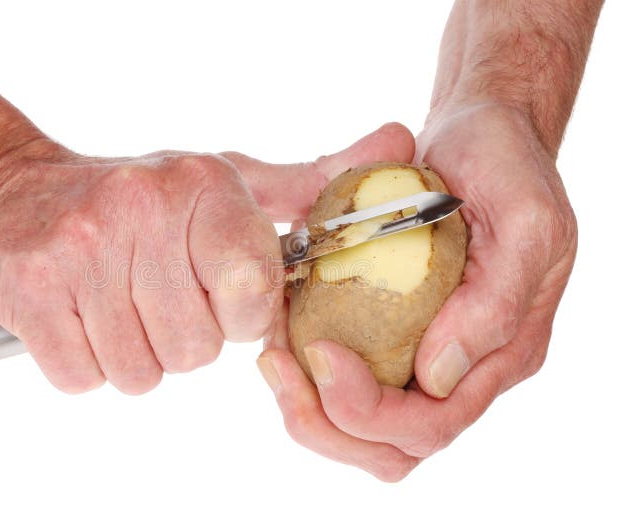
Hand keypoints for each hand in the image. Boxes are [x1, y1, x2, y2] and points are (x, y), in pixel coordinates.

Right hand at [0, 148, 284, 393]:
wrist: (8, 192)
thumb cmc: (131, 199)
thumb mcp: (217, 181)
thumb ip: (300, 187)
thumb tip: (392, 155)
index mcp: (203, 184)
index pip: (254, 295)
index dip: (237, 315)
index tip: (212, 292)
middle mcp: (144, 209)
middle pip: (197, 349)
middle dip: (180, 338)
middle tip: (149, 294)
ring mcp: (82, 249)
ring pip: (141, 373)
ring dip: (132, 354)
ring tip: (111, 304)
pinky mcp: (30, 290)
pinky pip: (83, 379)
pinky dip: (83, 363)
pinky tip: (75, 317)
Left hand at [249, 108, 577, 480]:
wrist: (482, 138)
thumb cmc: (509, 169)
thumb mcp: (525, 222)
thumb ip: (495, 305)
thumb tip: (438, 377)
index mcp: (500, 354)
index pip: (430, 424)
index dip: (368, 408)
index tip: (321, 351)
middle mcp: (460, 368)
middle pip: (388, 444)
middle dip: (325, 420)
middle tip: (276, 365)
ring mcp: (422, 353)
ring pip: (360, 427)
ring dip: (307, 405)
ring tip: (270, 356)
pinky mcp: (388, 331)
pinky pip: (342, 378)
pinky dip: (303, 371)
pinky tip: (275, 333)